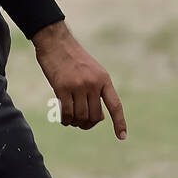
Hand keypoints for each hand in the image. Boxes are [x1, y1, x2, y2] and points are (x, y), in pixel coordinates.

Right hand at [33, 22, 126, 138]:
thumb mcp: (92, 72)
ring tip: (71, 120)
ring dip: (75, 122)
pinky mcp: (62, 88)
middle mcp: (93, 84)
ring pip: (81, 116)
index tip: (122, 137)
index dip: (119, 122)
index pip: (115, 105)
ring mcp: (78, 86)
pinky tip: (64, 119)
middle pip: (95, 116)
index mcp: (104, 79)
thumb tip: (100, 118)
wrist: (55, 41)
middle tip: (81, 123)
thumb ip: (98, 92)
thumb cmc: (73, 59)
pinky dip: (65, 120)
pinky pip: (67, 113)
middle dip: (88, 124)